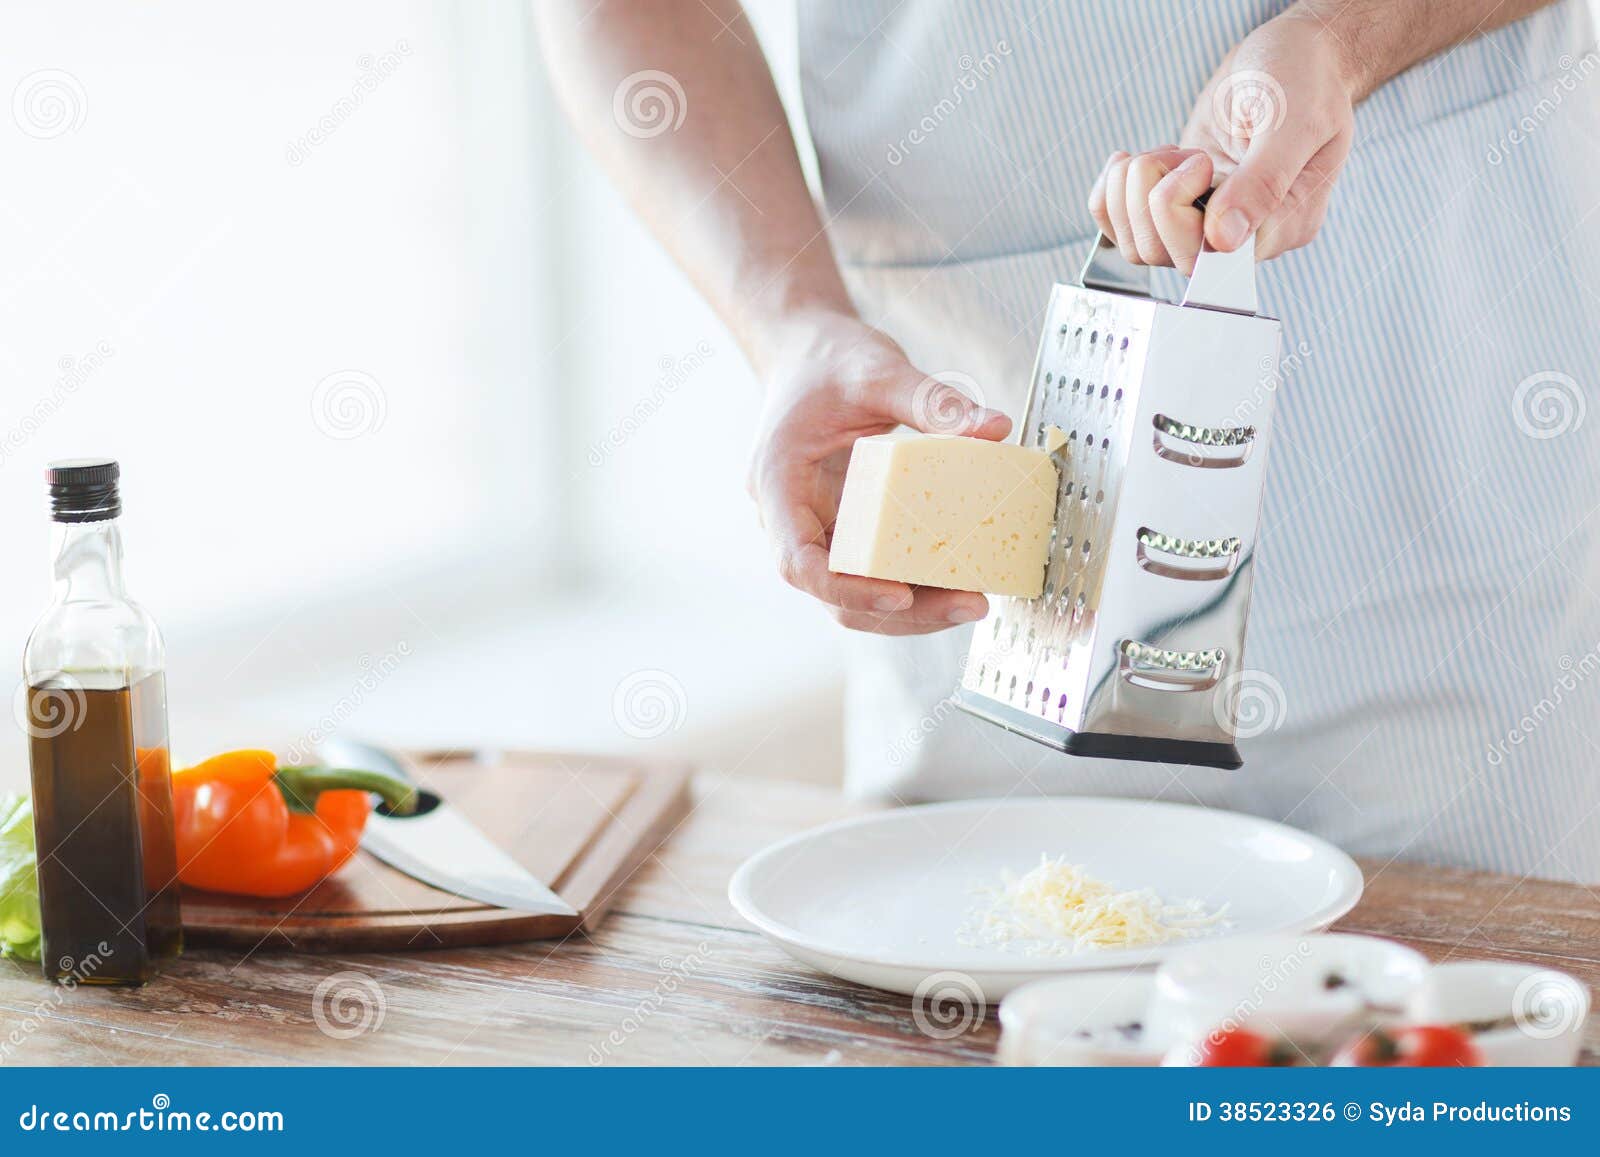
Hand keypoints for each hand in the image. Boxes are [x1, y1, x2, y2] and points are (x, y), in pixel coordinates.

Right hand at [747, 312, 1010, 634]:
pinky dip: (914, 581)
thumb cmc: (829, 360)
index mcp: (778, 482)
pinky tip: (960, 576)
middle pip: (833, 592)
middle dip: (902, 611)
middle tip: (969, 603)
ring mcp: (816, 528)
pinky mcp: (845, 529)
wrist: (808, 352)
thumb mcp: (878, 370)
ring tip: (974, 598)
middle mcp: (791, 518)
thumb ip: (933, 401)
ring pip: (854, 593)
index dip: (845, 588)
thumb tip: (995, 428)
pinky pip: (873, 570)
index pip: (798, 560)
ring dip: (914, 607)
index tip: (900, 594)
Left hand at [1087, 11, 1355, 273]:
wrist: (1295, 54)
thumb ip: (1263, 181)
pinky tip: (1130, 161)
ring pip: (1139, 246)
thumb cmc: (1306, 78)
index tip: (1200, 161)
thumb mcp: (1293, 120)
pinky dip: (1110, 196)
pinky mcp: (1178, 207)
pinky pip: (1123, 229)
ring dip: (1131, 192)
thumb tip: (1224, 241)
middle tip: (1182, 153)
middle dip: (1151, 198)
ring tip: (1167, 152)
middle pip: (1164, 254)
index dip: (1180, 214)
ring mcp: (1208, 224)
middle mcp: (1244, 237)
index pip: (1208, 259)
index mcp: (1282, 226)